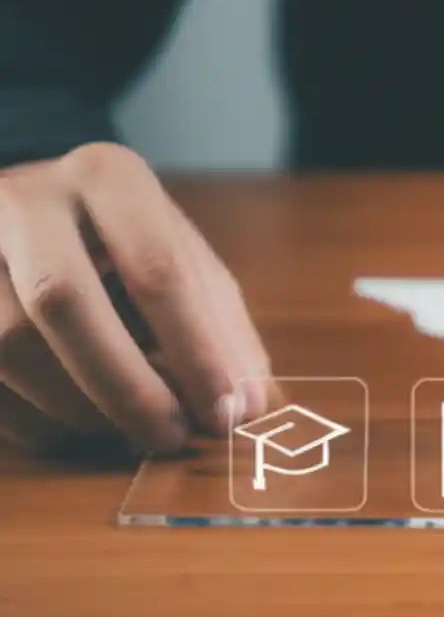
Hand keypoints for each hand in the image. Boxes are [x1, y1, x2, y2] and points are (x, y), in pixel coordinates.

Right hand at [0, 143, 271, 454]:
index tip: (225, 414)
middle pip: (62, 299)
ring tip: (127, 429)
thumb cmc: (121, 246)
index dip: (196, 350)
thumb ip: (221, 326)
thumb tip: (247, 406)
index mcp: (108, 178)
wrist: (24, 217)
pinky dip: (37, 420)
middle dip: (126, 386)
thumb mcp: (181, 261)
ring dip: (78, 407)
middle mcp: (27, 198)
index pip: (156, 268)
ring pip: (8, 343)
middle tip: (171, 438)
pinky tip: (76, 424)